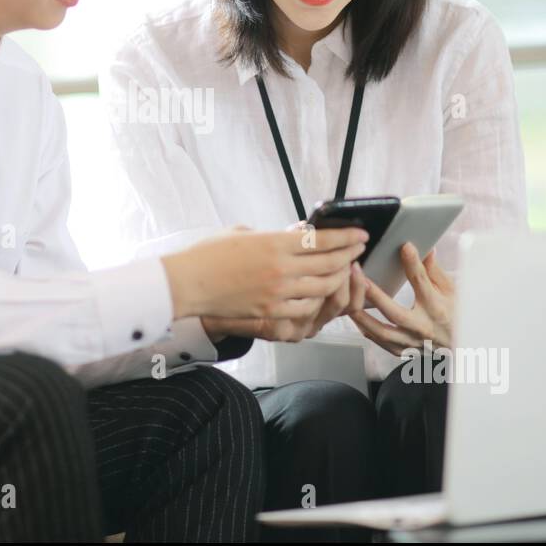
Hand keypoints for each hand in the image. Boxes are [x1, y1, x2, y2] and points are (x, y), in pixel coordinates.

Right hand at [161, 225, 368, 322]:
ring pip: (323, 287)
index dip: (347, 237)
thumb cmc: (208, 254)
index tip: (360, 234)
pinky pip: (306, 308)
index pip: (323, 240)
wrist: (186, 283)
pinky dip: (318, 300)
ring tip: (343, 270)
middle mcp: (281, 268)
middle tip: (357, 249)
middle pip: (330, 263)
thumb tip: (292, 235)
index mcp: (274, 243)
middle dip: (349, 255)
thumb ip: (271, 235)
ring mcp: (278, 293)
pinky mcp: (271, 313)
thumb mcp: (241, 233)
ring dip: (338, 278)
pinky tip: (320, 292)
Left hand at [347, 243, 456, 355]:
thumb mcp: (451, 290)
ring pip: (381, 332)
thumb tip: (426, 248)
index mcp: (437, 308)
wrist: (463, 346)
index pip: (423, 283)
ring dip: (361, 315)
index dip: (413, 263)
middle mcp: (423, 327)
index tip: (405, 247)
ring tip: (346, 297)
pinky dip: (364, 328)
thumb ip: (434, 271)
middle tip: (358, 275)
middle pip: (394, 313)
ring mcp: (411, 342)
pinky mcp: (402, 351)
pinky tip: (354, 316)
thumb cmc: (456, 315)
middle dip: (373, 293)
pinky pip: (379, 341)